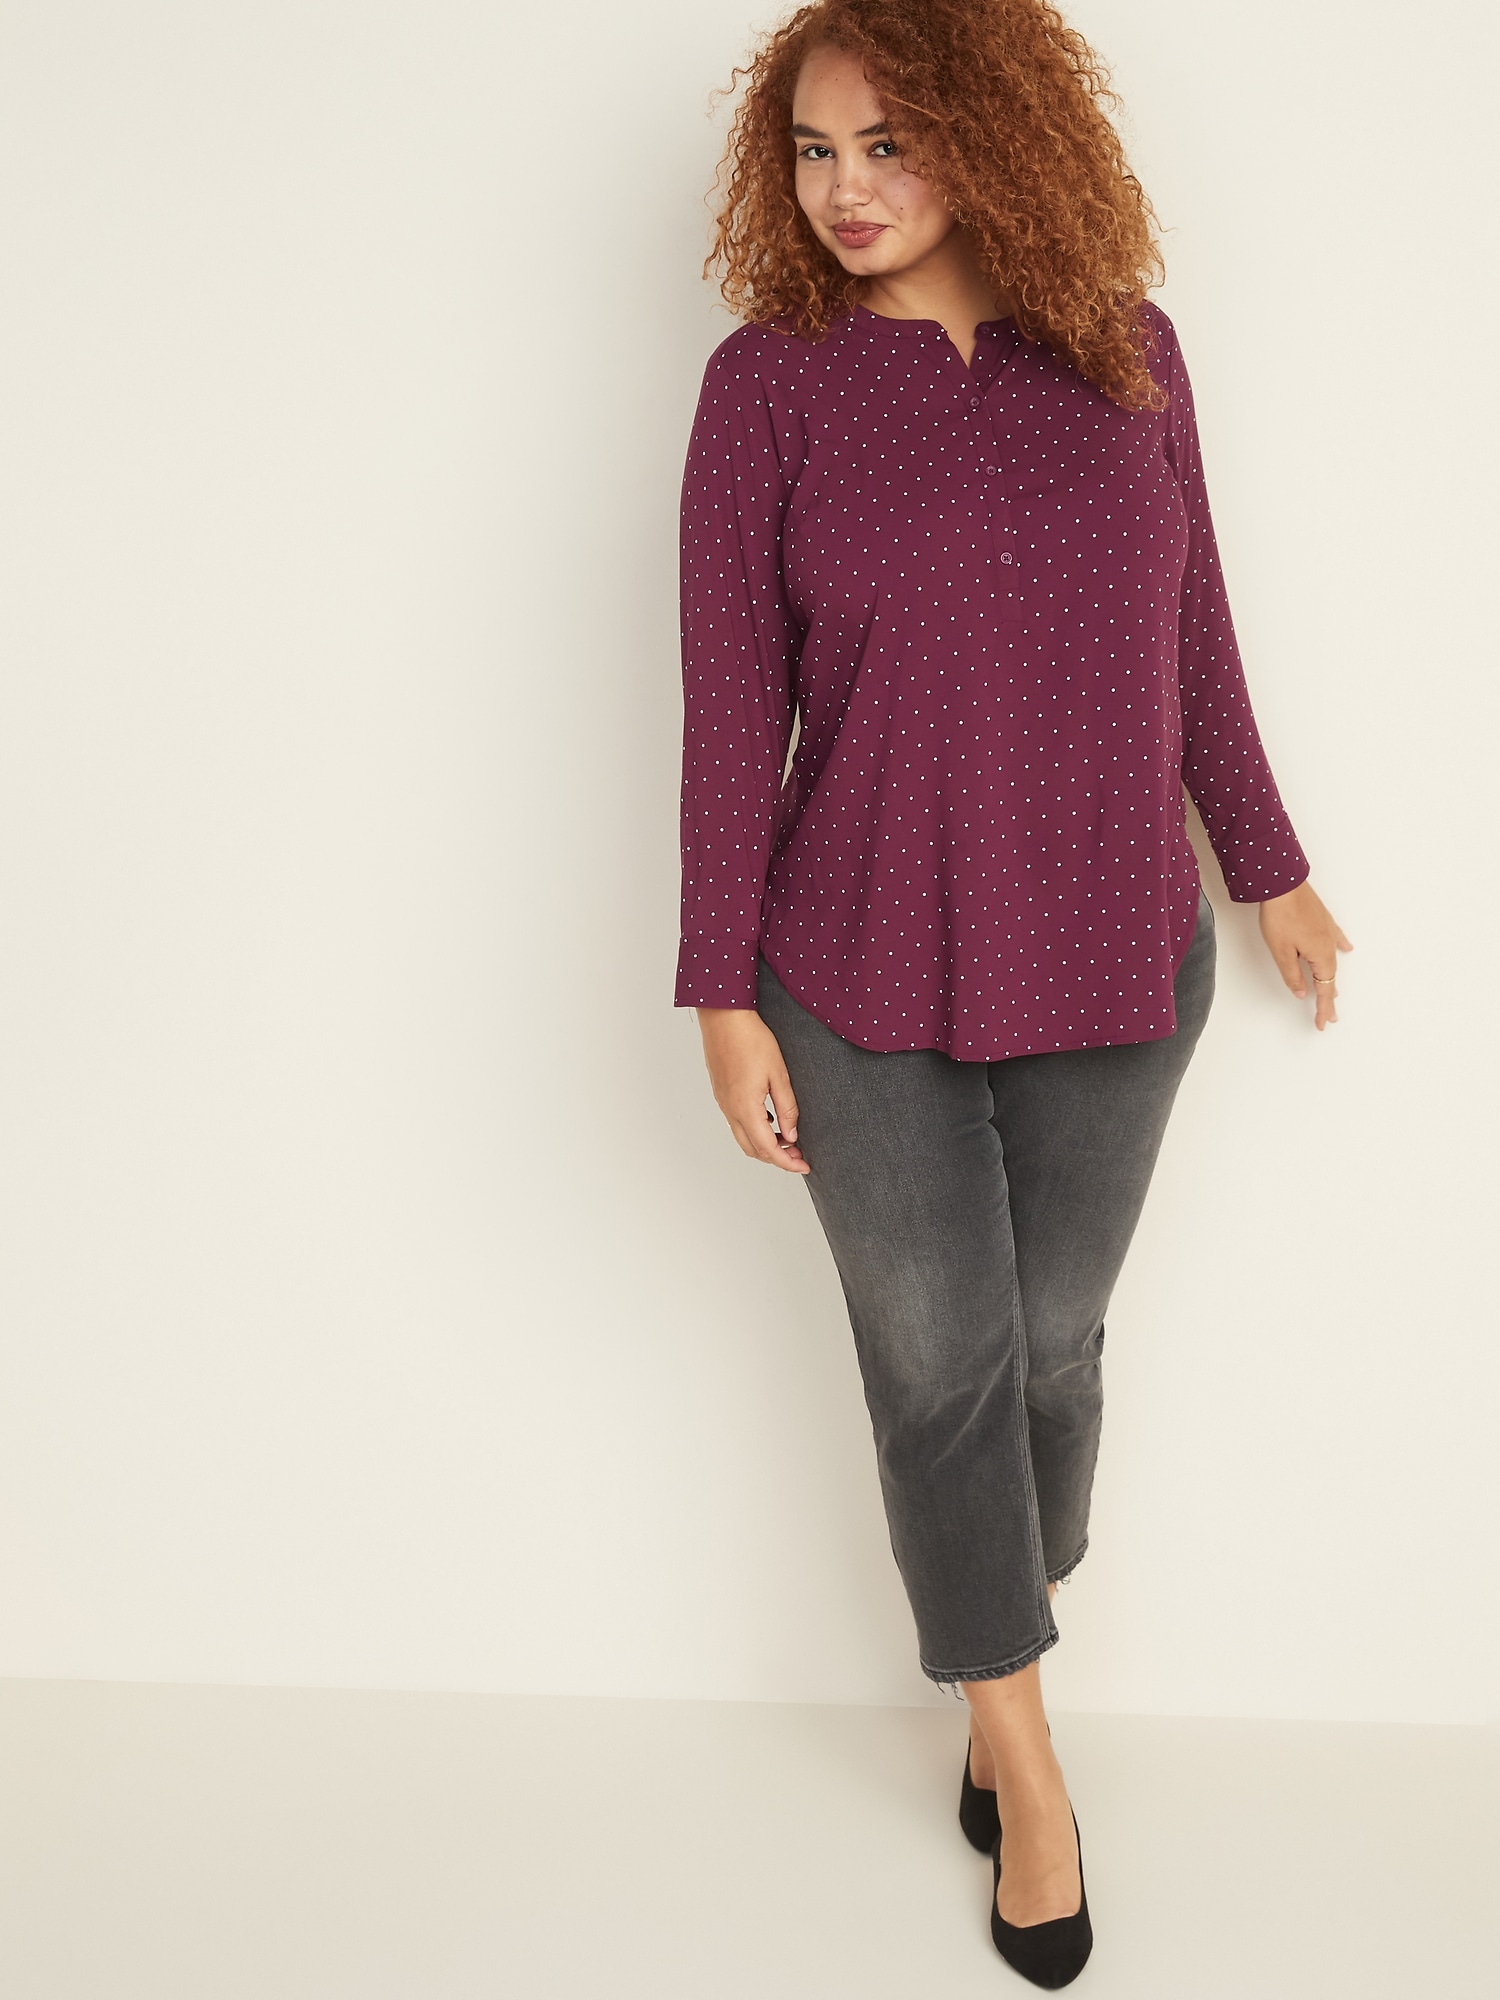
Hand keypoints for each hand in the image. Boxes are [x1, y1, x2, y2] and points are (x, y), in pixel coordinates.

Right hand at [695, 1007, 809, 1172]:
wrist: (724, 1017)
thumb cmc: (751, 1039)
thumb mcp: (779, 1074)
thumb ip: (787, 1108)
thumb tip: (792, 1135)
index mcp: (746, 1108)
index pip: (768, 1148)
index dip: (787, 1162)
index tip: (804, 1166)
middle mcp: (730, 1110)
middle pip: (753, 1149)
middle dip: (777, 1157)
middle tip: (799, 1154)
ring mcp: (723, 1102)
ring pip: (743, 1138)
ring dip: (765, 1144)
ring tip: (788, 1137)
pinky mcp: (721, 1094)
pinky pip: (737, 1123)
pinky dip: (755, 1130)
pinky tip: (770, 1119)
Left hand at [1257, 879, 1352, 1030]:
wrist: (1283, 884)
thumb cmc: (1281, 916)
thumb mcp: (1281, 952)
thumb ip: (1293, 975)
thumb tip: (1302, 993)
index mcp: (1320, 956)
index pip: (1324, 989)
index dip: (1322, 1008)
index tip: (1322, 1024)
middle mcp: (1328, 945)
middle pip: (1331, 977)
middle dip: (1329, 999)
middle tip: (1329, 1017)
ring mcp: (1327, 930)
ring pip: (1333, 960)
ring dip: (1332, 978)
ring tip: (1334, 994)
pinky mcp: (1322, 919)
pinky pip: (1336, 938)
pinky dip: (1341, 947)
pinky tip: (1347, 949)